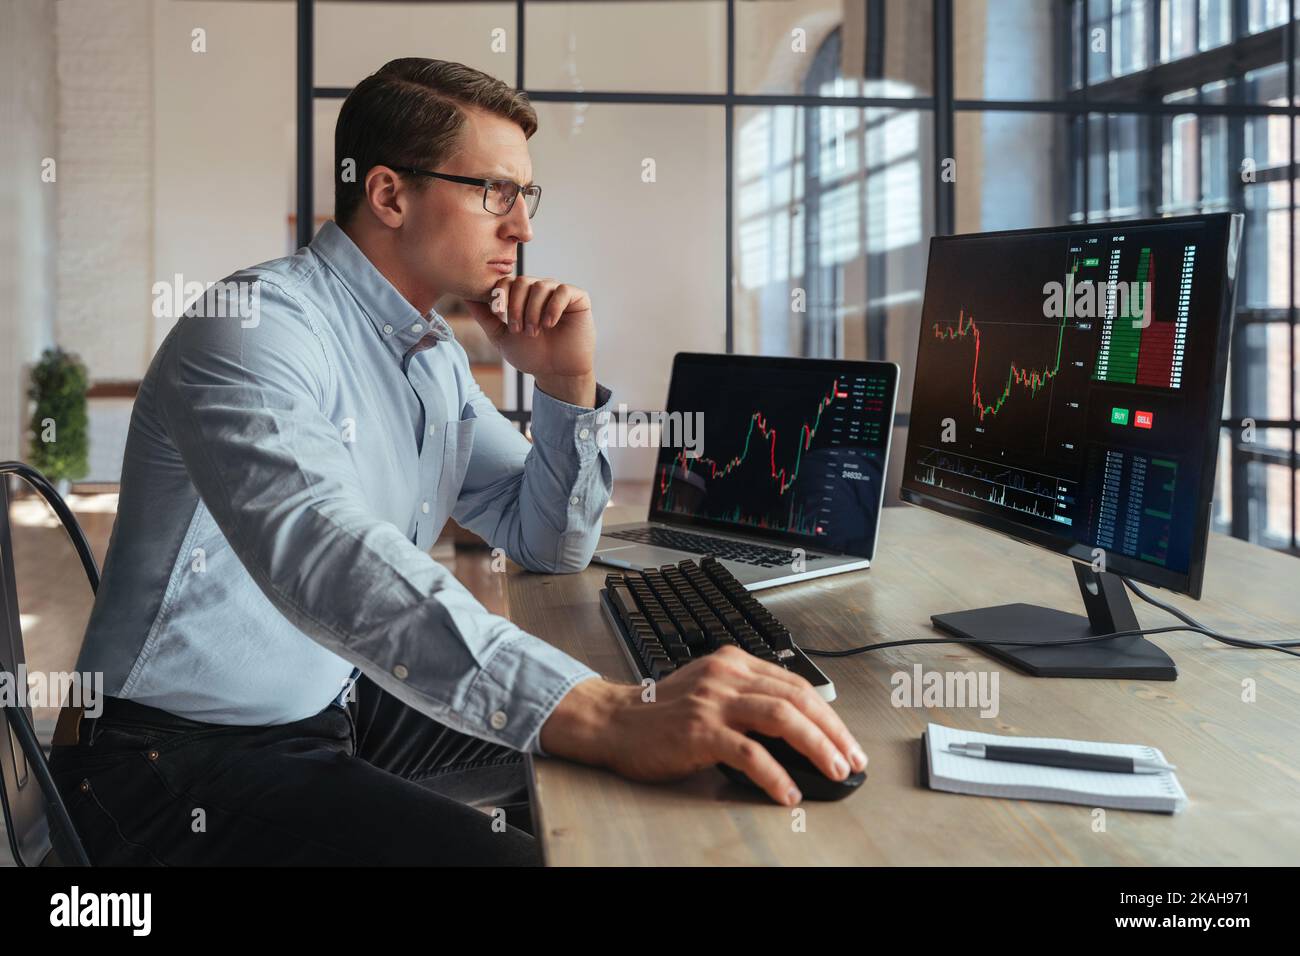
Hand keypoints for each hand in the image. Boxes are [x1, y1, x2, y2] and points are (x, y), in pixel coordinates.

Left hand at [464, 275, 595, 406]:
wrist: (556, 372)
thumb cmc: (531, 355)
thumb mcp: (501, 336)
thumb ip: (485, 316)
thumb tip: (465, 295)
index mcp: (522, 297)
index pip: (507, 281)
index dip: (501, 295)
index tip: (499, 315)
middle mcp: (540, 291)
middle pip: (523, 281)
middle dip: (516, 306)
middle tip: (518, 330)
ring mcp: (559, 293)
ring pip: (541, 286)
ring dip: (533, 311)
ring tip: (534, 331)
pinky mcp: (578, 299)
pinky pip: (563, 291)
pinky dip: (553, 307)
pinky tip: (549, 324)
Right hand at [539, 646, 867, 805]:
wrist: (613, 720)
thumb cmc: (660, 713)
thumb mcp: (709, 690)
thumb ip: (747, 698)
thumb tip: (796, 729)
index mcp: (734, 663)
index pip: (796, 684)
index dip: (828, 715)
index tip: (846, 741)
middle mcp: (727, 676)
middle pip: (797, 699)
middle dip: (832, 732)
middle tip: (851, 760)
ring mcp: (713, 702)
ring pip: (782, 719)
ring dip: (816, 747)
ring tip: (834, 771)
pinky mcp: (699, 731)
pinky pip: (749, 752)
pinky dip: (774, 774)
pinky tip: (786, 792)